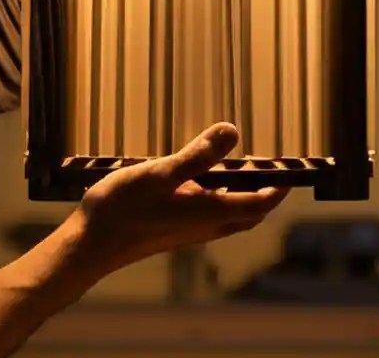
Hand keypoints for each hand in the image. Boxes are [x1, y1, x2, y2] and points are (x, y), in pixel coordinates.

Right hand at [74, 122, 288, 272]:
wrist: (90, 246)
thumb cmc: (123, 209)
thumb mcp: (161, 172)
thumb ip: (197, 154)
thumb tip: (232, 132)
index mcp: (208, 212)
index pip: (259, 204)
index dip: (277, 188)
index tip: (288, 172)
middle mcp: (203, 227)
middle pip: (246, 214)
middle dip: (260, 194)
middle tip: (262, 169)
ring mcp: (186, 233)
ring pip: (225, 217)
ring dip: (234, 197)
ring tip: (229, 170)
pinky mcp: (170, 233)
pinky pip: (204, 218)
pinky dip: (212, 200)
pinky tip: (191, 183)